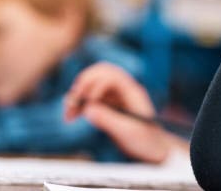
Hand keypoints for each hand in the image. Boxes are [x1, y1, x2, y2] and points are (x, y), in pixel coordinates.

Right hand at [64, 62, 179, 162]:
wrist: (152, 148)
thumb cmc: (145, 140)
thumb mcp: (128, 132)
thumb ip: (109, 120)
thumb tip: (88, 109)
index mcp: (132, 91)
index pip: (112, 75)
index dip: (97, 85)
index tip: (89, 102)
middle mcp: (123, 89)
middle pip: (100, 73)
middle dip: (83, 85)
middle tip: (72, 103)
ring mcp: (114, 95)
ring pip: (92, 83)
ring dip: (77, 94)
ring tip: (68, 114)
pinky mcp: (107, 104)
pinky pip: (89, 96)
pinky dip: (79, 103)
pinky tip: (71, 116)